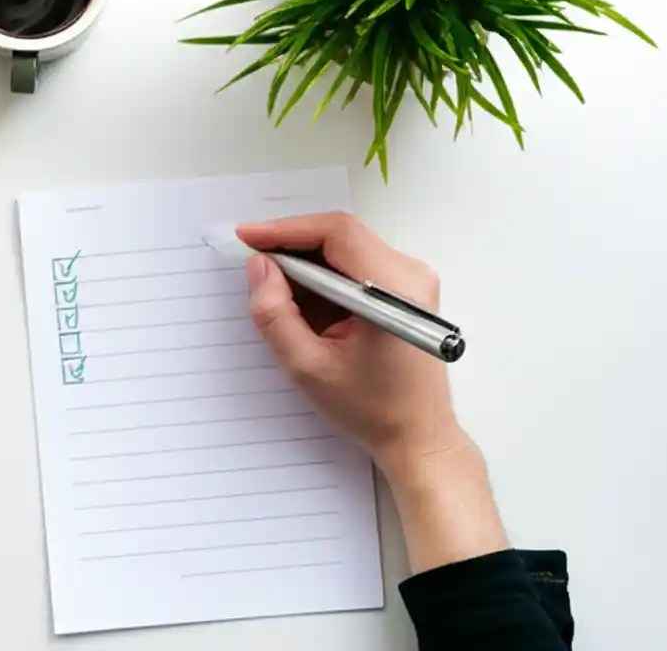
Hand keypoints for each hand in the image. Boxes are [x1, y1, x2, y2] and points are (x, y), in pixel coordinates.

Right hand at [240, 214, 507, 573]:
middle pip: (342, 235)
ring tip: (275, 286)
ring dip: (308, 262)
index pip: (336, 234)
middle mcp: (411, 274)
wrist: (418, 436)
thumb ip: (276, 314)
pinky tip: (304, 300)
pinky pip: (358, 265)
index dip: (286, 230)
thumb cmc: (369, 409)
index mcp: (393, 289)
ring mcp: (413, 280)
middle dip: (293, 244)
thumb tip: (259, 267)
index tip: (247, 237)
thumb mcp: (308, 366)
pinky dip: (325, 275)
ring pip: (348, 248)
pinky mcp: (407, 290)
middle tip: (254, 260)